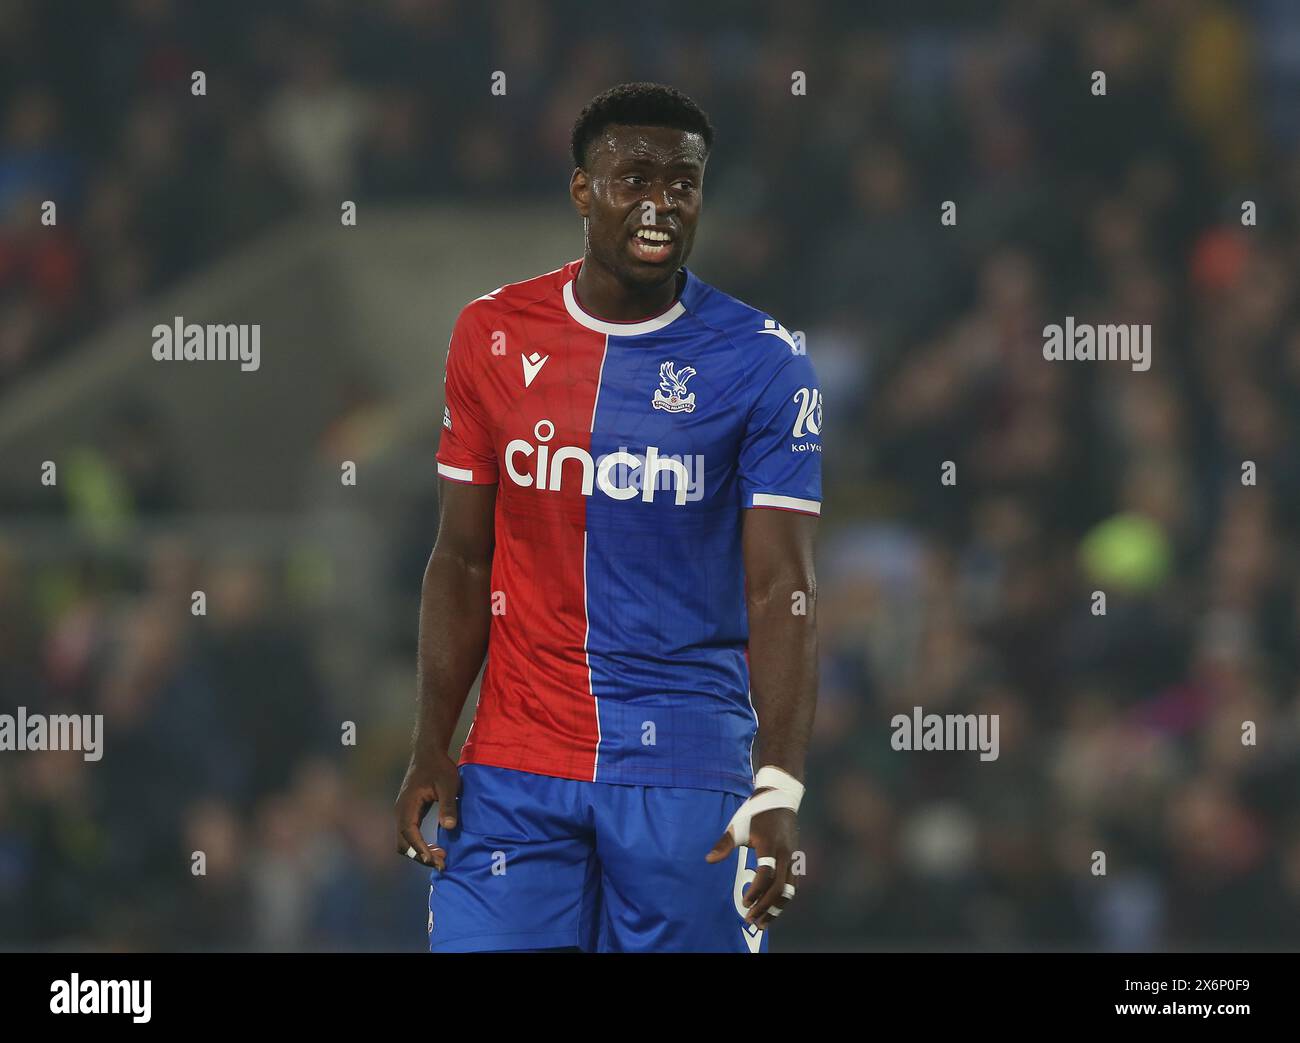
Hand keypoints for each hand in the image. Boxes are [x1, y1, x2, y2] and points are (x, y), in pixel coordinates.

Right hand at [394, 751, 460, 869]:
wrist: (428, 753)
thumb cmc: (439, 767)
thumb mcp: (448, 784)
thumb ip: (448, 805)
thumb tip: (449, 827)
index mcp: (407, 805)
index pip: (409, 833)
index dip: (420, 849)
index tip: (433, 860)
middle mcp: (400, 811)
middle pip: (403, 843)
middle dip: (420, 856)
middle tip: (442, 862)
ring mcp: (402, 813)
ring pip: (404, 842)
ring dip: (419, 852)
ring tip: (441, 857)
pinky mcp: (408, 813)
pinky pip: (409, 835)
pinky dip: (419, 845)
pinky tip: (435, 848)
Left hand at [706, 800, 798, 929]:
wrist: (780, 797)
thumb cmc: (755, 812)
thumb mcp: (738, 826)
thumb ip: (725, 844)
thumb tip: (709, 860)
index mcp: (770, 845)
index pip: (766, 875)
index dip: (756, 892)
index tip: (744, 903)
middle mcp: (785, 854)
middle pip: (779, 888)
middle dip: (765, 907)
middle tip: (751, 920)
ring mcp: (792, 856)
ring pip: (790, 890)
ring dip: (777, 908)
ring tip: (764, 922)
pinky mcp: (795, 858)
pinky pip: (793, 884)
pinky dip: (784, 898)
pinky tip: (774, 907)